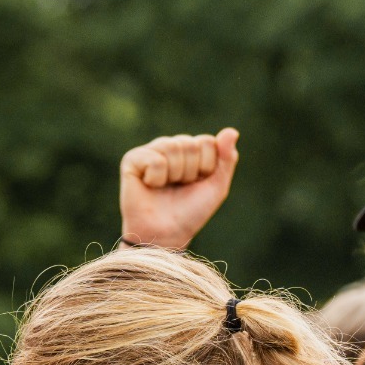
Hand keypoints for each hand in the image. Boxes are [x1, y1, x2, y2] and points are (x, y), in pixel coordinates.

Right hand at [118, 128, 239, 249]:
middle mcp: (170, 147)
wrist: (166, 234)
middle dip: (190, 171)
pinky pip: (154, 159)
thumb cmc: (190, 212)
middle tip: (179, 187)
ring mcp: (150, 151)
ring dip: (174, 175)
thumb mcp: (216, 186)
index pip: (207, 141)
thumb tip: (232, 131)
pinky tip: (149, 186)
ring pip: (172, 147)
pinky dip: (156, 178)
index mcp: (190, 151)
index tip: (196, 184)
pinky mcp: (132, 160)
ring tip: (165, 187)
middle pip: (189, 143)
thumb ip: (227, 158)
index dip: (206, 167)